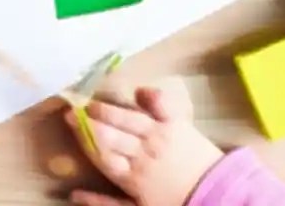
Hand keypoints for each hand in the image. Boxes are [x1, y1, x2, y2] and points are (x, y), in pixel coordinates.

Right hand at [67, 87, 223, 205]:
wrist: (215, 195)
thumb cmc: (174, 203)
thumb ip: (104, 203)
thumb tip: (73, 195)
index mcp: (131, 176)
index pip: (101, 153)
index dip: (83, 137)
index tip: (69, 123)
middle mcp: (142, 152)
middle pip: (110, 134)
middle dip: (88, 121)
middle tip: (72, 110)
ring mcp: (160, 135)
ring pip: (129, 119)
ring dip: (109, 109)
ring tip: (93, 102)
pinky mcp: (178, 125)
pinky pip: (163, 106)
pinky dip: (151, 96)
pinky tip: (138, 91)